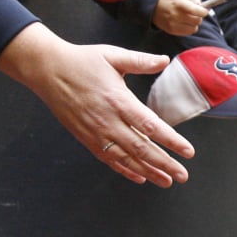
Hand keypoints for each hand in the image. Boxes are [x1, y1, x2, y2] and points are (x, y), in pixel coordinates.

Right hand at [0, 24, 193, 186]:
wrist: (47, 71)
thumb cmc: (81, 61)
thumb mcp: (113, 55)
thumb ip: (140, 61)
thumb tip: (164, 60)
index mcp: (118, 100)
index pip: (150, 126)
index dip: (171, 141)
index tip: (188, 152)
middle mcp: (108, 121)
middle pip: (141, 148)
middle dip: (165, 163)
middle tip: (183, 175)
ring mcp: (96, 133)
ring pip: (126, 159)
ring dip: (148, 172)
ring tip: (167, 181)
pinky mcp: (86, 139)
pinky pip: (108, 159)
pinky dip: (125, 170)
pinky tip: (140, 178)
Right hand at [152, 0, 207, 35]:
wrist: (150, 4)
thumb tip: (199, 4)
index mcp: (178, 3)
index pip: (196, 11)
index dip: (203, 11)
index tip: (204, 10)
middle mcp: (176, 15)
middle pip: (197, 20)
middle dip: (199, 16)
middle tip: (196, 12)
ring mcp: (173, 24)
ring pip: (194, 28)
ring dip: (194, 23)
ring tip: (190, 17)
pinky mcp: (171, 30)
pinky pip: (187, 32)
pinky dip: (189, 28)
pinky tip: (185, 22)